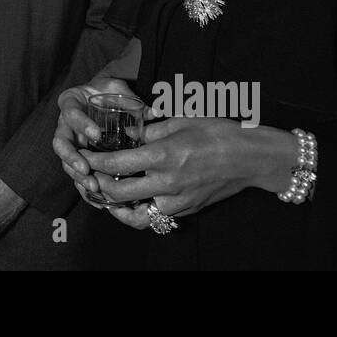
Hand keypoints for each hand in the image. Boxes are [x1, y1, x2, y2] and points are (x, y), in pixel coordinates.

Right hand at [52, 75, 143, 205]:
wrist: (98, 97)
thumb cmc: (107, 92)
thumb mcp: (117, 89)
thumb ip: (133, 99)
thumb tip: (157, 111)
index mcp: (70, 103)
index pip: (71, 113)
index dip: (81, 124)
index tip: (97, 134)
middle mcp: (64, 124)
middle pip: (60, 143)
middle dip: (72, 158)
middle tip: (86, 169)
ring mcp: (69, 143)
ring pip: (65, 162)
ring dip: (78, 176)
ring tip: (93, 186)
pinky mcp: (76, 158)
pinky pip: (76, 174)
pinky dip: (84, 187)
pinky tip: (97, 199)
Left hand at [76, 117, 297, 227]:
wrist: (252, 157)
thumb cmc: (218, 132)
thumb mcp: (181, 120)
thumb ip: (149, 129)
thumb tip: (127, 133)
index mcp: (163, 156)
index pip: (115, 163)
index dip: (93, 159)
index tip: (84, 153)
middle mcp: (166, 183)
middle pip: (117, 194)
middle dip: (96, 185)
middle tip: (88, 174)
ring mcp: (176, 201)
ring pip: (134, 214)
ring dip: (115, 205)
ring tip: (105, 192)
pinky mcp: (185, 210)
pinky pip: (154, 216)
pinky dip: (139, 211)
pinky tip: (133, 199)